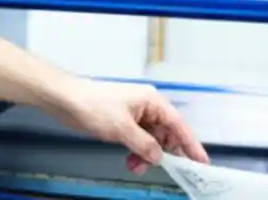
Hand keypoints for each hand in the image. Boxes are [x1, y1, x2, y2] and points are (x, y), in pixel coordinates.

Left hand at [49, 77, 208, 174]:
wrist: (67, 99)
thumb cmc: (92, 105)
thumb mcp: (122, 129)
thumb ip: (144, 145)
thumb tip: (158, 156)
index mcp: (152, 101)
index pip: (178, 125)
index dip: (191, 144)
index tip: (200, 161)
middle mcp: (147, 106)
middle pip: (166, 134)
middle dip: (161, 154)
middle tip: (152, 167)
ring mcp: (135, 114)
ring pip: (152, 140)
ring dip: (146, 155)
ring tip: (134, 166)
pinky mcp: (124, 121)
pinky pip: (139, 140)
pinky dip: (137, 151)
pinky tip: (129, 160)